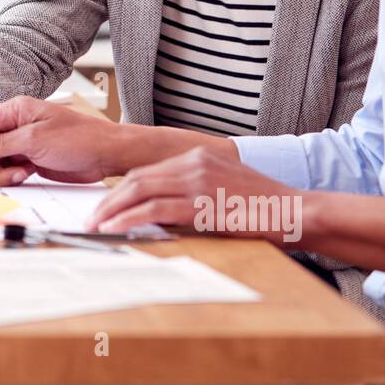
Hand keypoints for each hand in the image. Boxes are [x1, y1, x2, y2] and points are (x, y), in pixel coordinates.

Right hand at [0, 96, 124, 185]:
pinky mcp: (25, 161)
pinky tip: (26, 174)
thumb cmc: (79, 138)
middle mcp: (12, 126)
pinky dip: (9, 178)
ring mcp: (18, 144)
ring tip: (20, 171)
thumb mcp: (35, 140)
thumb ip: (0, 143)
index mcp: (13, 110)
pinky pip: (3, 173)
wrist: (106, 154)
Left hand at [86, 142, 303, 242]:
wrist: (294, 210)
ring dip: (112, 209)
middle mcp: (192, 162)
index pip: (146, 171)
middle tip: (90, 217)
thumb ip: (192, 193)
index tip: (103, 206)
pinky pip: (155, 209)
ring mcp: (197, 179)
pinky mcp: (201, 201)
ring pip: (139, 190)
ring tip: (94, 225)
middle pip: (136, 178)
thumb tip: (160, 213)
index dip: (119, 190)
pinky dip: (130, 218)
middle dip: (109, 199)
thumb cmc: (262, 207)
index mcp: (196, 156)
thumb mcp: (223, 189)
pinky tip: (114, 228)